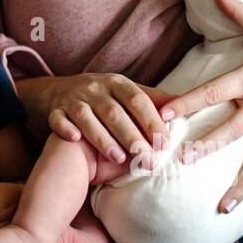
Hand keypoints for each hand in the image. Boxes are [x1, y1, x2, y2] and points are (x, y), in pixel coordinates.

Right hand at [39, 73, 173, 171]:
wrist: (58, 92)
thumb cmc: (103, 97)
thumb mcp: (127, 93)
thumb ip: (154, 101)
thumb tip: (187, 106)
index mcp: (116, 83)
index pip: (137, 99)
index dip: (151, 120)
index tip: (165, 141)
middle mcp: (94, 89)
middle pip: (114, 111)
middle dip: (131, 135)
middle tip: (147, 157)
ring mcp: (73, 99)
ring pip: (86, 117)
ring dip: (102, 137)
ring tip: (119, 158)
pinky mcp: (55, 111)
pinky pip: (58, 119)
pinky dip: (65, 128)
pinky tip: (75, 139)